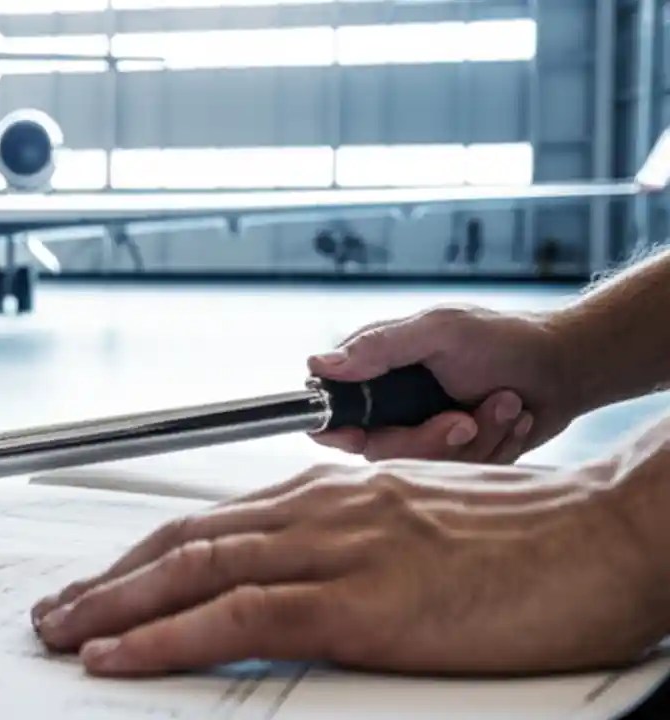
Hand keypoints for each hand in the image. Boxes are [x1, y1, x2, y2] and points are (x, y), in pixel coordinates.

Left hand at [30, 460, 666, 677]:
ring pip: (193, 572)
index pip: (214, 522)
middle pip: (186, 541)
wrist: (614, 533)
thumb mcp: (427, 527)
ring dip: (114, 605)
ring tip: (62, 632)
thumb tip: (313, 572)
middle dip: (110, 579)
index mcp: (337, 497)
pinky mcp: (363, 602)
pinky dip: (165, 637)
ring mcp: (340, 551)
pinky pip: (238, 617)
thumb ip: (359, 544)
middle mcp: (324, 512)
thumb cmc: (538, 538)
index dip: (147, 554)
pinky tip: (118, 655)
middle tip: (57, 609)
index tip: (105, 580)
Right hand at [308, 306, 576, 463]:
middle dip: (430, 439)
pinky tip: (513, 419)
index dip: (337, 430)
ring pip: (425, 466)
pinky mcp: (459, 457)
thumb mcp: (439, 331)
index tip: (356, 436)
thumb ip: (379, 347)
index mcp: (379, 375)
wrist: (567, 367)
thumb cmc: (504, 339)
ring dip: (476, 438)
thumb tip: (318, 364)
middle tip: (466, 419)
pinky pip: (461, 474)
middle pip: (382, 450)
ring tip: (507, 404)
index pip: (334, 412)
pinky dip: (495, 448)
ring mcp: (429, 434)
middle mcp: (397, 409)